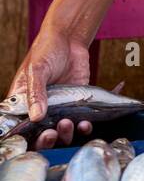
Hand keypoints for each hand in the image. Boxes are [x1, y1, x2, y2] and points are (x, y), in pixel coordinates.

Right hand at [9, 22, 92, 150]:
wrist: (70, 39)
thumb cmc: (46, 51)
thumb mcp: (37, 70)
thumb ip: (36, 93)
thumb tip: (36, 117)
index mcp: (22, 103)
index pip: (20, 128)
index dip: (28, 138)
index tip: (38, 137)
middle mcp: (40, 110)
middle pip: (40, 136)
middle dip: (47, 140)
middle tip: (52, 134)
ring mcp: (59, 109)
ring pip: (61, 132)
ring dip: (65, 134)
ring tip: (68, 124)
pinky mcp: (76, 106)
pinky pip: (79, 122)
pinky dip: (82, 127)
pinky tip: (85, 124)